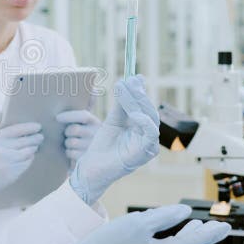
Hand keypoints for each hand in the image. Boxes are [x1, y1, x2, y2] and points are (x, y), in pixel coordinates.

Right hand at [0, 112, 42, 212]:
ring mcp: (7, 164)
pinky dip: (29, 159)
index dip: (29, 127)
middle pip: (25, 141)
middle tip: (40, 136)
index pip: (16, 130)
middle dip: (35, 138)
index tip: (37, 126)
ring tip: (35, 145)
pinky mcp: (11, 175)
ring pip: (28, 153)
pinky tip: (29, 156)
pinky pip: (25, 164)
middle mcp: (1, 150)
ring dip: (33, 148)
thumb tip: (1, 112)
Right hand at [50, 204, 230, 243]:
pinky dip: (166, 243)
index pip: (195, 242)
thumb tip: (182, 212)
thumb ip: (163, 217)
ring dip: (183, 237)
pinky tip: (162, 235)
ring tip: (193, 226)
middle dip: (200, 235)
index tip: (225, 226)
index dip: (212, 232)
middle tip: (214, 225)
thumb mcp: (136, 224)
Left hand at [56, 109, 99, 163]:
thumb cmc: (85, 135)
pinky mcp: (87, 158)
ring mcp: (92, 147)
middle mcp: (96, 134)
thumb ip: (76, 118)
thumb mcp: (85, 124)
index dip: (69, 116)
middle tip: (69, 134)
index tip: (57, 118)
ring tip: (73, 143)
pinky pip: (70, 153)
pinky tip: (74, 151)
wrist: (98, 156)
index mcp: (95, 123)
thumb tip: (58, 117)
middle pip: (73, 130)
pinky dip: (69, 152)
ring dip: (68, 143)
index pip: (83, 116)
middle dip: (67, 132)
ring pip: (70, 142)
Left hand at [69, 75, 159, 204]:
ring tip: (126, 91)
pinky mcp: (145, 153)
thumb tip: (128, 81)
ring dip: (138, 103)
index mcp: (142, 128)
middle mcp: (148, 136)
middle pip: (148, 109)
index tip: (133, 76)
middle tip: (129, 81)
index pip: (144, 105)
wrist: (93, 167)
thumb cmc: (103, 146)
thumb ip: (122, 104)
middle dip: (138, 94)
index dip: (139, 90)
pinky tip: (134, 114)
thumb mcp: (113, 120)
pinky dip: (144, 122)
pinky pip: (150, 134)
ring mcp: (148, 145)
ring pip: (150, 118)